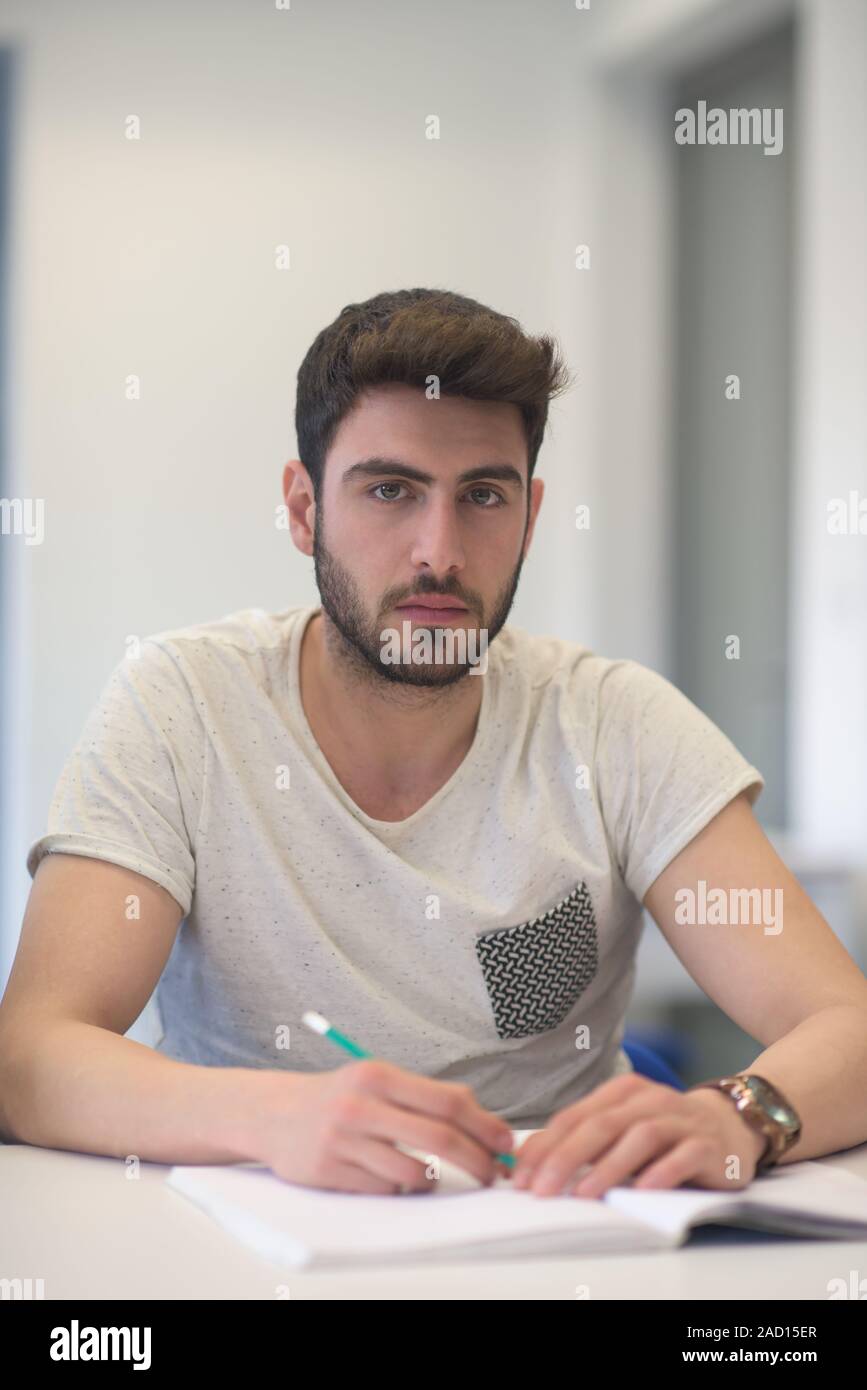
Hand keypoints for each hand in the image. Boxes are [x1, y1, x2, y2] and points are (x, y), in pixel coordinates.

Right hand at [249, 1060, 514, 1194]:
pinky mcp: (328, 1170)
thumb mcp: (377, 1081)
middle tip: (492, 1173)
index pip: (448, 1102)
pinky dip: (400, 1188)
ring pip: (414, 1172)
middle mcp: (361, 1104)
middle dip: (477, 1160)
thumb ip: (422, 1097)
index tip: (505, 1142)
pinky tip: (394, 1176)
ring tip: (433, 1175)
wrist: (275, 1113)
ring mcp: (342, 1139)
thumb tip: (482, 1120)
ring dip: (435, 1180)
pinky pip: (385, 1189)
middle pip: (440, 1139)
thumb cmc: (340, 1097)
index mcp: (379, 1075)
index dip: (485, 1125)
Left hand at [510, 1074, 766, 1197]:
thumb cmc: (666, 1131)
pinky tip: (644, 1190)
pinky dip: (662, 1171)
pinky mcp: (707, 1144)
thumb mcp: (623, 1127)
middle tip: (543, 1188)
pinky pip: (683, 1155)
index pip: (575, 1116)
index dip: (545, 1145)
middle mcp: (649, 1100)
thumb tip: (533, 1163)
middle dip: (567, 1157)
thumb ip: (587, 1139)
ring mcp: (680, 1119)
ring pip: (640, 1136)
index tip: (521, 1175)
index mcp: (622, 1092)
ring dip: (609, 1166)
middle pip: (602, 1124)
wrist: (731, 1124)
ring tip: (585, 1193)